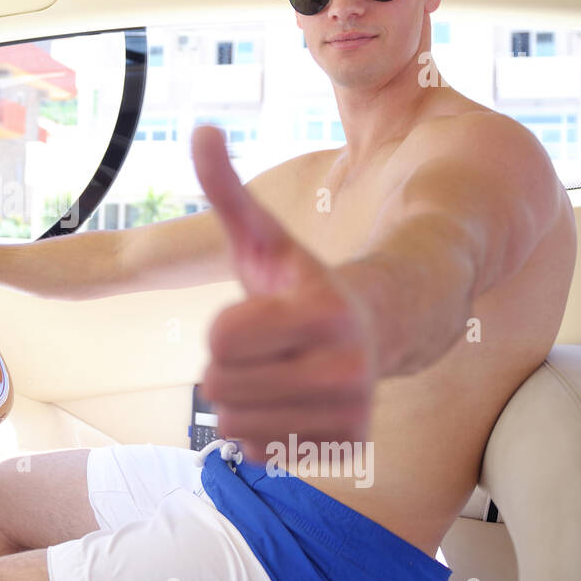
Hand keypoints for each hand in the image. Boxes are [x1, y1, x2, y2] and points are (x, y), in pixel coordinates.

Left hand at [191, 125, 380, 456]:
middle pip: (218, 384)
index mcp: (322, 310)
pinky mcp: (342, 446)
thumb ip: (228, 189)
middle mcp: (346, 367)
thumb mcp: (264, 236)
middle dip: (226, 364)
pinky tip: (289, 402)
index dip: (224, 325)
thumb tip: (201, 128)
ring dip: (239, 398)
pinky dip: (258, 429)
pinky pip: (255, 451)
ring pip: (231, 424)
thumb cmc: (303, 282)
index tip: (257, 312)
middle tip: (265, 348)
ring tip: (276, 373)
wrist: (379, 331)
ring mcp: (347, 412)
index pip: (220, 338)